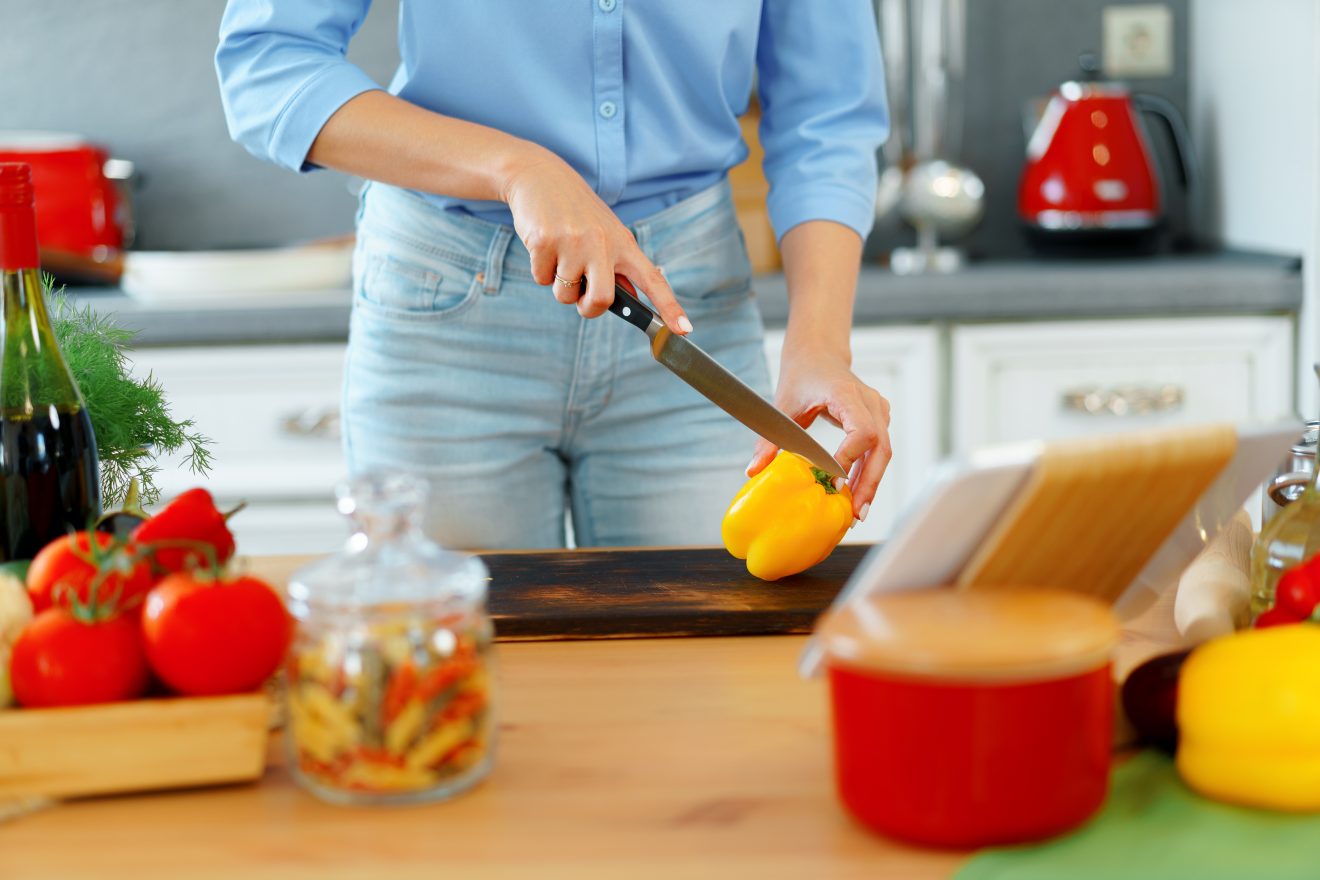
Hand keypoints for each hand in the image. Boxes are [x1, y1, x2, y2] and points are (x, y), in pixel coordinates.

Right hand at [502, 151, 691, 334]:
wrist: (540, 176)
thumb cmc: (576, 211)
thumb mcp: (606, 232)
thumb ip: (618, 266)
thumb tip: (631, 299)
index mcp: (623, 243)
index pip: (653, 280)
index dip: (669, 307)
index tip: (684, 329)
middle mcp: (603, 242)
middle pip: (602, 301)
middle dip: (588, 308)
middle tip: (581, 295)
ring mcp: (573, 242)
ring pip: (565, 295)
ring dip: (559, 285)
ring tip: (560, 255)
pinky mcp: (545, 242)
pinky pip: (542, 279)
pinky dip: (541, 270)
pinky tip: (544, 244)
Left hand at [746, 344, 891, 520]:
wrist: (818, 354)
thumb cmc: (801, 376)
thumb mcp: (782, 406)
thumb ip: (768, 439)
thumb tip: (753, 471)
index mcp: (847, 394)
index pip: (863, 431)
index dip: (851, 459)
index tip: (834, 482)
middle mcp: (869, 402)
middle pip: (882, 448)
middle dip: (869, 483)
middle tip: (854, 514)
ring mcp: (878, 409)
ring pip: (884, 452)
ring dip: (871, 483)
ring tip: (856, 512)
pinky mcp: (878, 418)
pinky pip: (879, 449)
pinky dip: (870, 472)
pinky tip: (857, 494)